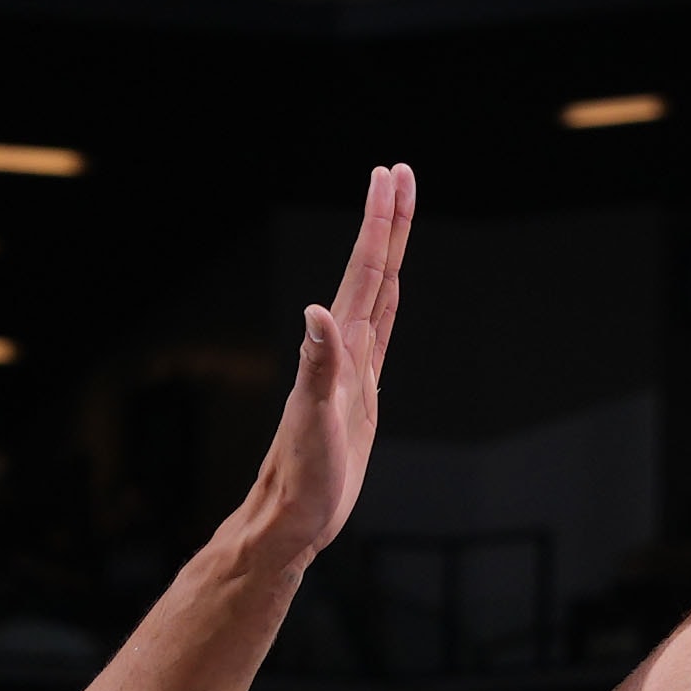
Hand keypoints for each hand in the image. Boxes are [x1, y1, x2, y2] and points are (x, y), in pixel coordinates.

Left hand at [244, 163, 415, 560]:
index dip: (379, 224)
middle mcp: (344, 351)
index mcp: (338, 349)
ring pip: (377, 297)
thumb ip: (318, 367)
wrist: (290, 518)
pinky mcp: (360, 395)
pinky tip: (389, 293)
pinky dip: (387, 305)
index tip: (390, 176)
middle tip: (400, 172)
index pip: (364, 272)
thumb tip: (317, 312)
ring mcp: (353, 371)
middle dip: (387, 222)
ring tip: (397, 216)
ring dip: (388, 255)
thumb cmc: (300, 478)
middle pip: (372, 271)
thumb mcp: (314, 423)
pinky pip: (380, 336)